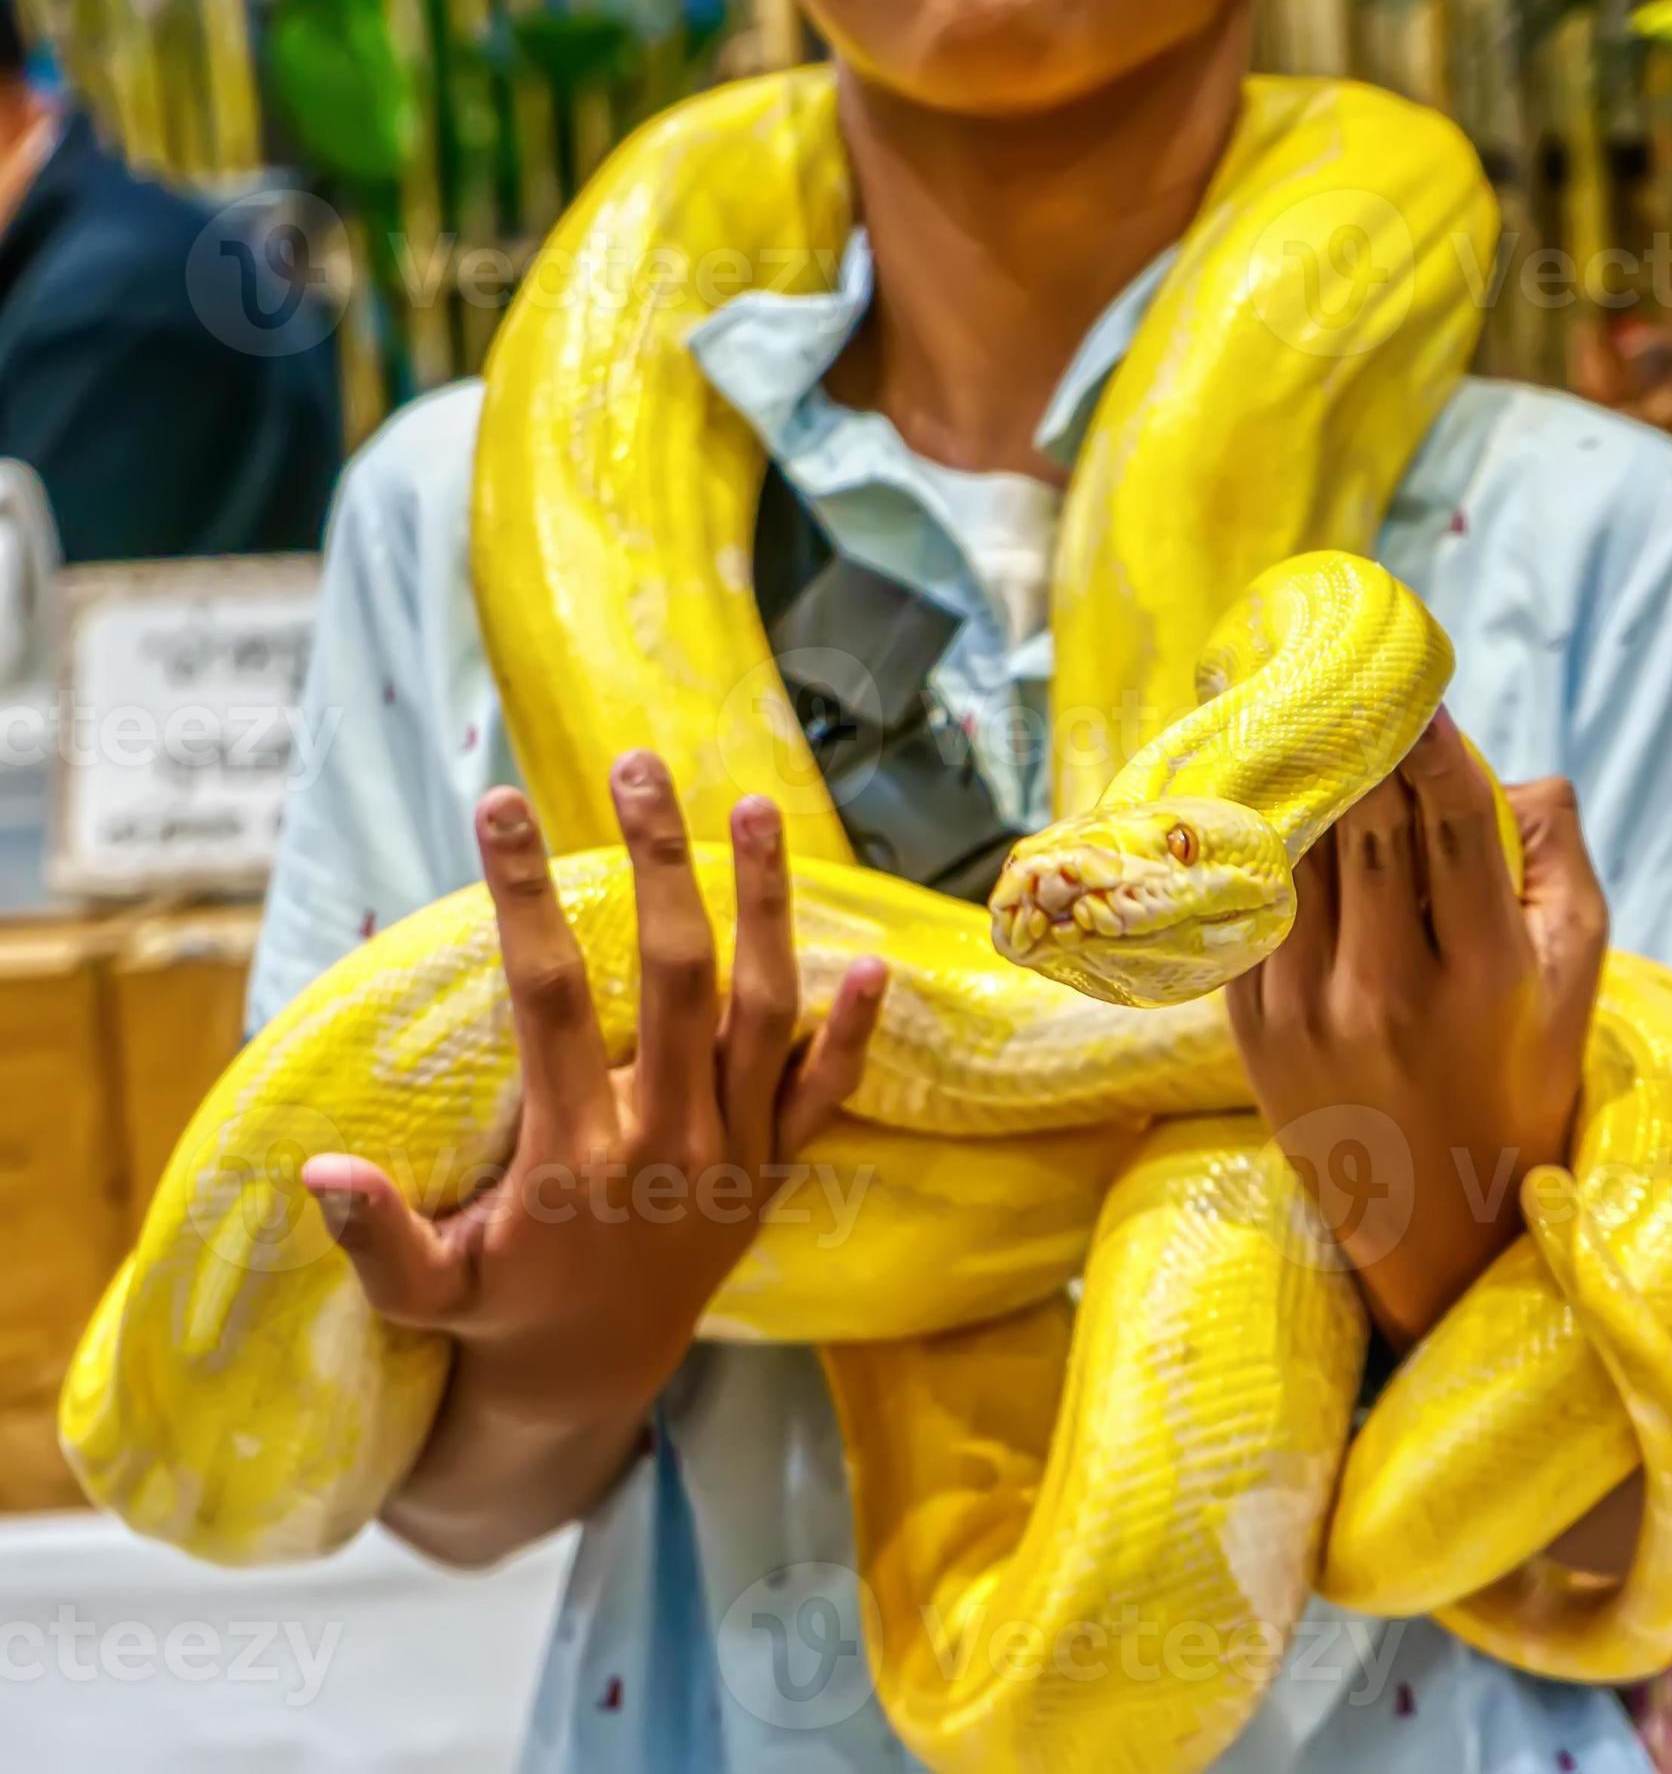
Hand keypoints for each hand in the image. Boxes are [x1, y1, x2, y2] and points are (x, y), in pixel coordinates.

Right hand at [302, 750, 888, 1432]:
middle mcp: (667, 1141)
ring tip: (754, 810)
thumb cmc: (500, 1317)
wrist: (595, 1381)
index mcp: (574, 1156)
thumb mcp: (426, 1292)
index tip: (502, 804)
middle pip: (677, 976)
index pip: (550, 998)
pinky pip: (825, 1096)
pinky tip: (875, 965)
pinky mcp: (774, 1171)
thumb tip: (319, 1168)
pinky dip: (853, 1037)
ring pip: (764, 1010)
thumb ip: (378, 1238)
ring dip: (765, 906)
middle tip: (637, 768)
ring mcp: (733, 1154)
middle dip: (659, 863)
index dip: (523, 896)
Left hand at [1225, 710, 1608, 1347]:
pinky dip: (1252, 851)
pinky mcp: (1251, 1027)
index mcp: (1485, 971)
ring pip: (1293, 857)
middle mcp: (1390, 990)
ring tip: (1276, 715)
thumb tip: (1510, 765)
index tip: (1412, 685)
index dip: (1431, 741)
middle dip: (1351, 744)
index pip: (1453, 821)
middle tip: (1332, 678)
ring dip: (1289, 784)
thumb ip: (1555, 860)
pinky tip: (1246, 799)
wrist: (1434, 1218)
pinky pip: (1250, 911)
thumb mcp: (1573, 977)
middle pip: (1362, 825)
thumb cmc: (1517, 1075)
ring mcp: (1309, 1011)